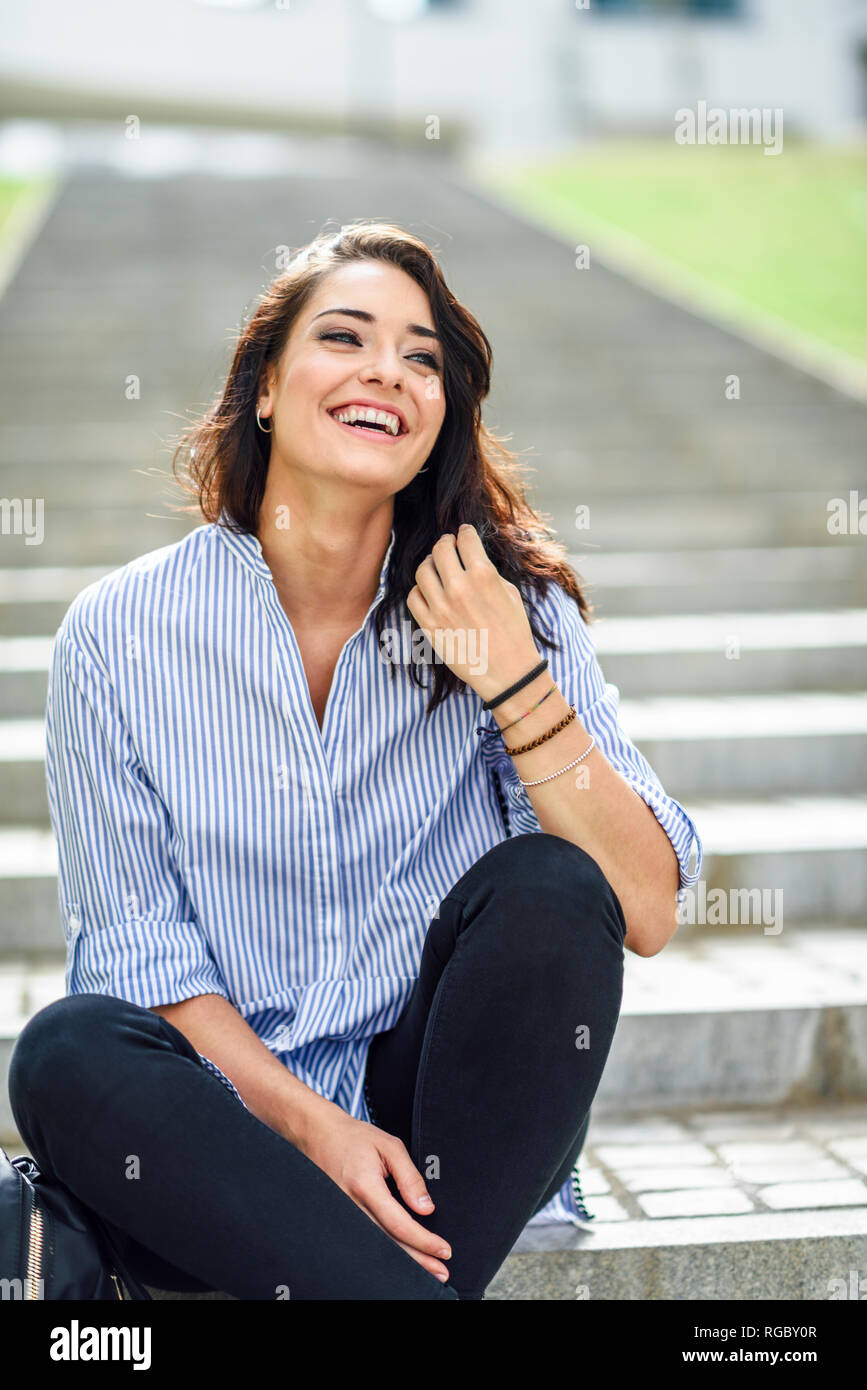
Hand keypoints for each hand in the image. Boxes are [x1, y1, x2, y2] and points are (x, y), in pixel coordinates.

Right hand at [292, 1101, 451, 1281]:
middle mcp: (351, 1206)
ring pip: (377, 1246)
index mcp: (365, 1186)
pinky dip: (387, 1250)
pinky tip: (401, 1256)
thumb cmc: (354, 1138)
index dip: (423, 1241)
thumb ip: (410, 1177)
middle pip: (389, 1243)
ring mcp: (344, 1215)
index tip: (443, 1250)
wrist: (319, 1135)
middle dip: (418, 1261)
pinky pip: (367, 1237)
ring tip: (427, 1269)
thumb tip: (426, 1208)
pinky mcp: (341, 1218)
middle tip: (441, 1271)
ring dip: (404, 1260)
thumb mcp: (390, 1146)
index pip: (399, 1224)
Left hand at [406, 524, 539, 700]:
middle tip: (447, 545)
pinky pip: (413, 597)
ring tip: (436, 568)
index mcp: (483, 576)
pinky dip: (419, 590)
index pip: (466, 540)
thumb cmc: (514, 632)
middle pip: (440, 550)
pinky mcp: (429, 626)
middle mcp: (459, 588)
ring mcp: (441, 608)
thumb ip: (487, 572)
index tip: (463, 534)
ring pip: (422, 571)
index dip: (465, 533)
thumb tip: (470, 557)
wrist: (508, 671)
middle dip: (445, 543)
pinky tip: (429, 592)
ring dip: (430, 565)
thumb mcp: (509, 593)